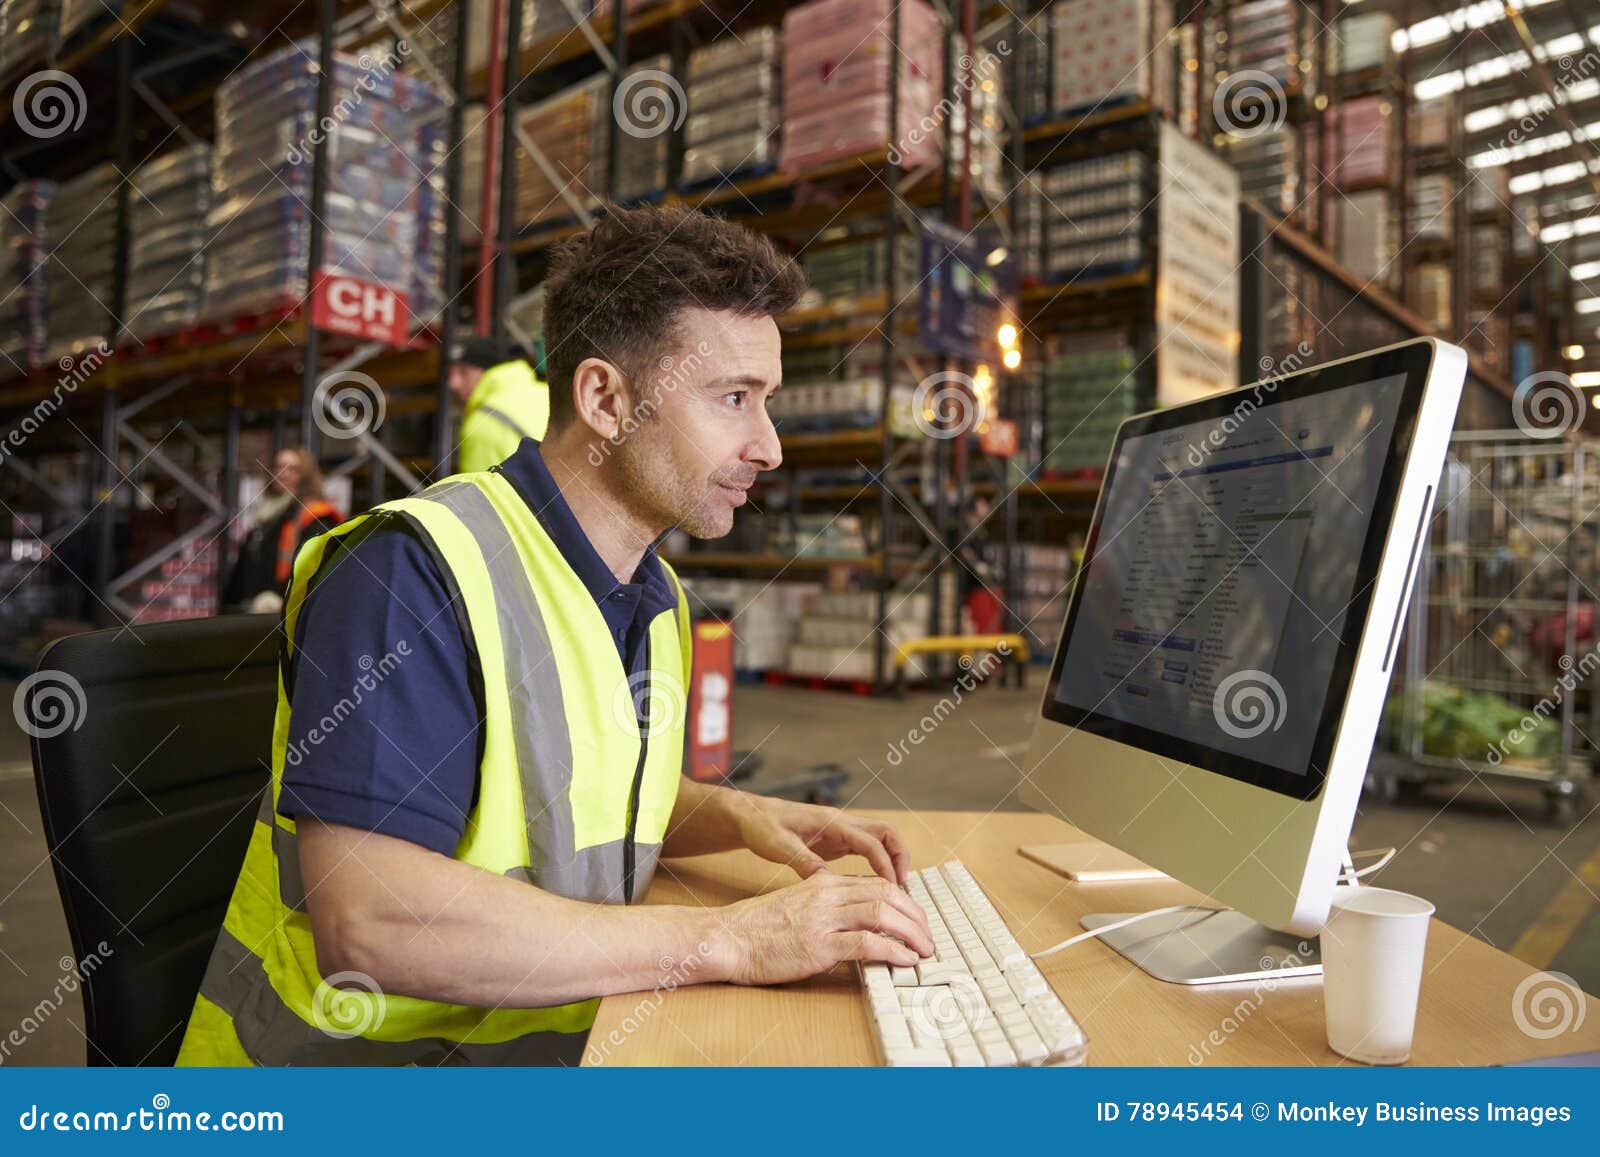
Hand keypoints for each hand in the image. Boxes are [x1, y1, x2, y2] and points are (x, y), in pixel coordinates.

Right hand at [715, 872, 933, 984]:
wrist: (727, 938)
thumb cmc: (757, 928)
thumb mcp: (797, 905)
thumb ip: (826, 907)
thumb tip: (856, 923)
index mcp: (824, 884)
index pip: (877, 884)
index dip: (905, 902)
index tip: (917, 921)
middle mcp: (827, 895)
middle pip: (887, 895)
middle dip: (916, 916)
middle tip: (929, 937)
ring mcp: (823, 919)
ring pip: (883, 914)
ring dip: (912, 934)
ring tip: (924, 951)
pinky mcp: (818, 946)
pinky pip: (867, 944)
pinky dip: (894, 952)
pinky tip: (905, 961)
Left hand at [733, 795, 911, 884]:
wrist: (752, 814)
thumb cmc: (762, 826)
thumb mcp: (778, 846)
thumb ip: (803, 861)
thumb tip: (827, 882)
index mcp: (831, 823)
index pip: (870, 841)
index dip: (885, 864)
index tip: (893, 888)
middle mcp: (842, 823)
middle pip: (887, 833)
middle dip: (900, 857)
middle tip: (902, 887)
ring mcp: (842, 830)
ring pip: (881, 839)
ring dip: (893, 859)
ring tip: (895, 889)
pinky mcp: (837, 839)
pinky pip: (868, 848)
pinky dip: (879, 862)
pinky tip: (876, 885)